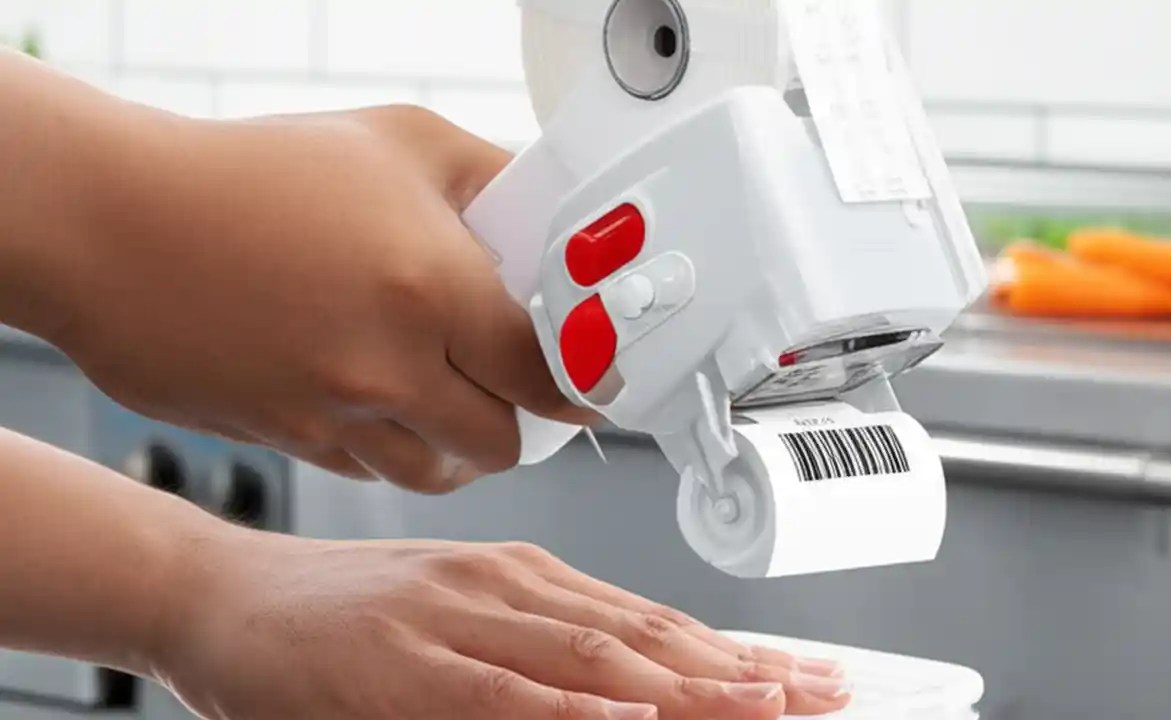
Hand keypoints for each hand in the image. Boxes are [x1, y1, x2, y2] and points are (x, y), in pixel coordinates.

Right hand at [54, 104, 579, 491]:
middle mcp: (391, 368)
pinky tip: (382, 403)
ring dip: (458, 446)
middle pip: (503, 443)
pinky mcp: (286, 439)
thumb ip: (493, 173)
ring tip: (453, 403)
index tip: (594, 386)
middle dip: (520, 419)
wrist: (114, 223)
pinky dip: (392, 448)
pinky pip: (368, 470)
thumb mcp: (400, 140)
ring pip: (438, 472)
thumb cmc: (250, 173)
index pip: (551, 376)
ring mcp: (334, 415)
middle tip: (516, 386)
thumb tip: (547, 207)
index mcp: (436, 289)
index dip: (583, 385)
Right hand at [157, 531, 851, 719]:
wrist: (227, 595)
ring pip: (591, 661)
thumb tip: (632, 702)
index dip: (738, 653)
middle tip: (820, 696)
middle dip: (741, 673)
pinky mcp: (401, 662)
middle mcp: (504, 586)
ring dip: (687, 690)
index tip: (806, 677)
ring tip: (764, 708)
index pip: (654, 622)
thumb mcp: (461, 627)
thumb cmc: (342, 621)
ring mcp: (454, 617)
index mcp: (525, 580)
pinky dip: (566, 712)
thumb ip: (542, 661)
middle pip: (644, 640)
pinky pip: (498, 694)